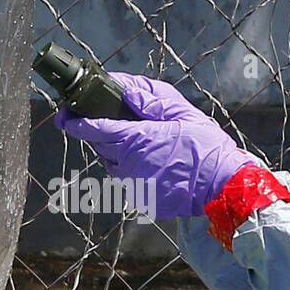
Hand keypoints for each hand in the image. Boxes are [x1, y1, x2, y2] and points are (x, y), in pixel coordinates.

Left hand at [55, 72, 257, 218]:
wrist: (224, 188)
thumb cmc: (207, 149)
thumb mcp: (184, 115)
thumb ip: (152, 101)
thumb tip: (126, 90)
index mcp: (137, 140)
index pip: (95, 129)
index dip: (76, 123)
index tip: (66, 117)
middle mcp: (129, 164)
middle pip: (100, 147)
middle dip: (97, 134)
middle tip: (101, 123)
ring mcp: (134, 185)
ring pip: (113, 165)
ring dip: (116, 153)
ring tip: (140, 144)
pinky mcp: (141, 199)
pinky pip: (128, 181)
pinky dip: (133, 170)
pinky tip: (153, 164)